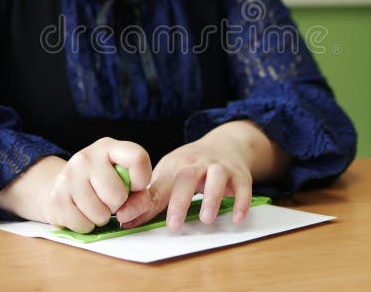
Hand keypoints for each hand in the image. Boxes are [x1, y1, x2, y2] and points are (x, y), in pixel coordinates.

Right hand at [41, 137, 150, 232]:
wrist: (62, 186)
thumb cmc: (102, 183)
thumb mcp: (123, 178)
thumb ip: (139, 194)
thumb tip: (128, 212)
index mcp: (108, 147)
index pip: (137, 157)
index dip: (142, 179)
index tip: (136, 187)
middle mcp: (87, 157)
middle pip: (118, 194)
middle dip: (118, 205)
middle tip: (110, 200)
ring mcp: (69, 176)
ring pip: (101, 214)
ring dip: (102, 217)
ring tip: (96, 206)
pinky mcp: (56, 198)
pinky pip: (83, 224)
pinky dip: (86, 225)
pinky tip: (82, 213)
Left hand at [115, 123, 256, 231]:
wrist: (226, 144)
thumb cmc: (191, 165)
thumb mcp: (170, 173)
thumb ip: (152, 196)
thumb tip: (127, 218)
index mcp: (175, 165)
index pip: (159, 185)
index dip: (144, 204)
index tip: (130, 220)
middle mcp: (197, 164)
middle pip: (187, 177)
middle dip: (180, 201)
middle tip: (174, 226)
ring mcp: (220, 167)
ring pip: (217, 176)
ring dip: (212, 197)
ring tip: (206, 219)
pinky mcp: (240, 175)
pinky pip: (243, 186)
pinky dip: (241, 201)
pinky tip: (237, 217)